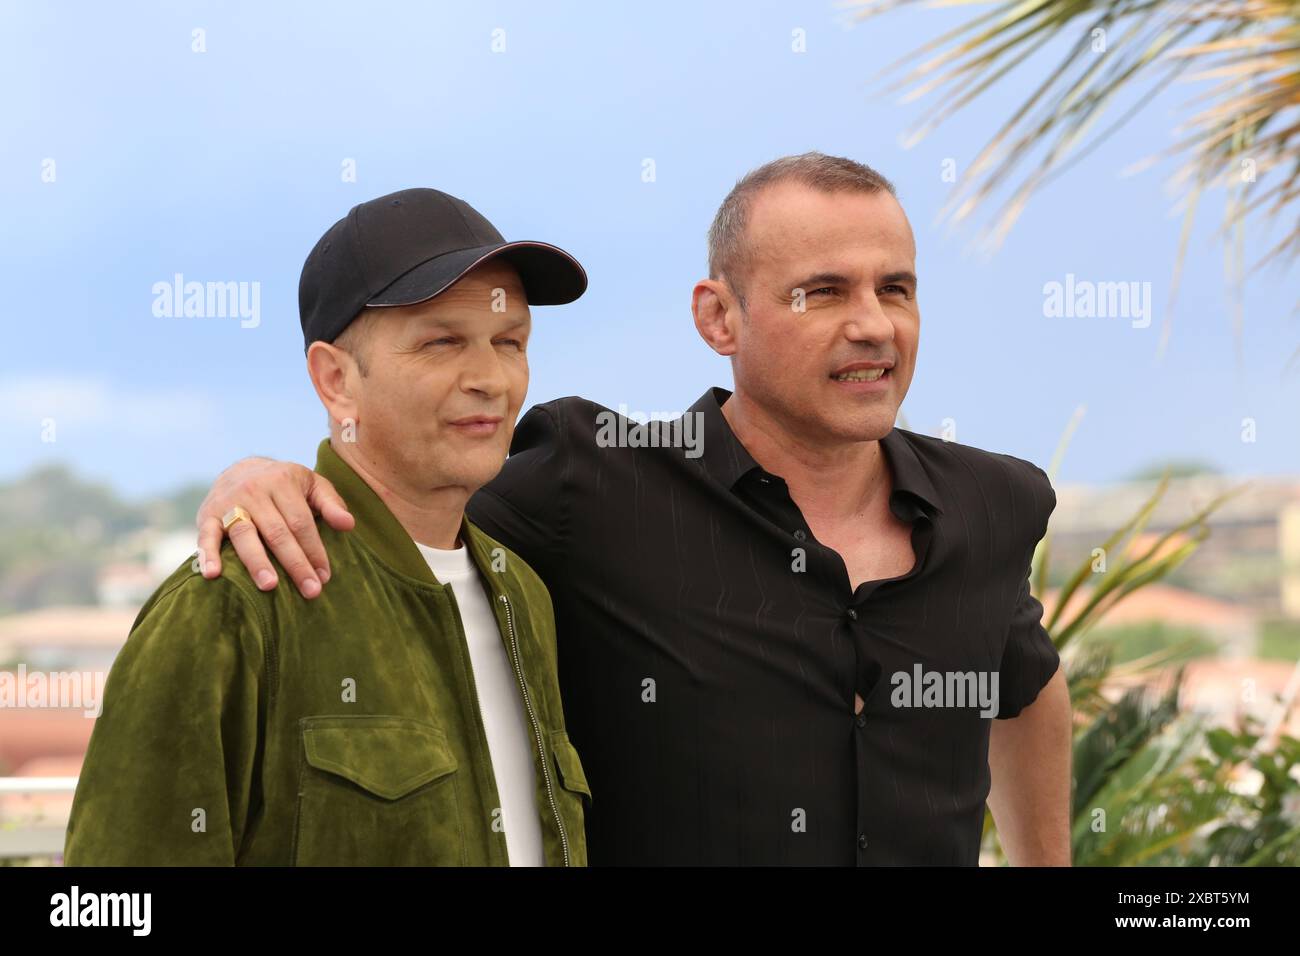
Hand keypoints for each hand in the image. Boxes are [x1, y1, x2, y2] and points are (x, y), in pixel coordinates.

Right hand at [195, 456, 354, 598]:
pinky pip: (206, 536)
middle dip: (295, 564)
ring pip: (245, 535)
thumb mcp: (311, 484)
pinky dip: (208, 555)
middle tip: (310, 590)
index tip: (324, 576)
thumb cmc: (285, 484)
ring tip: (270, 586)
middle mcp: (254, 491)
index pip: (301, 522)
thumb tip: (348, 525)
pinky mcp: (206, 514)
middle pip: (277, 532)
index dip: (314, 550)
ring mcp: (228, 502)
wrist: (240, 468)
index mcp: (282, 482)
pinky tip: (213, 575)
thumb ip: (331, 503)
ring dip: (257, 562)